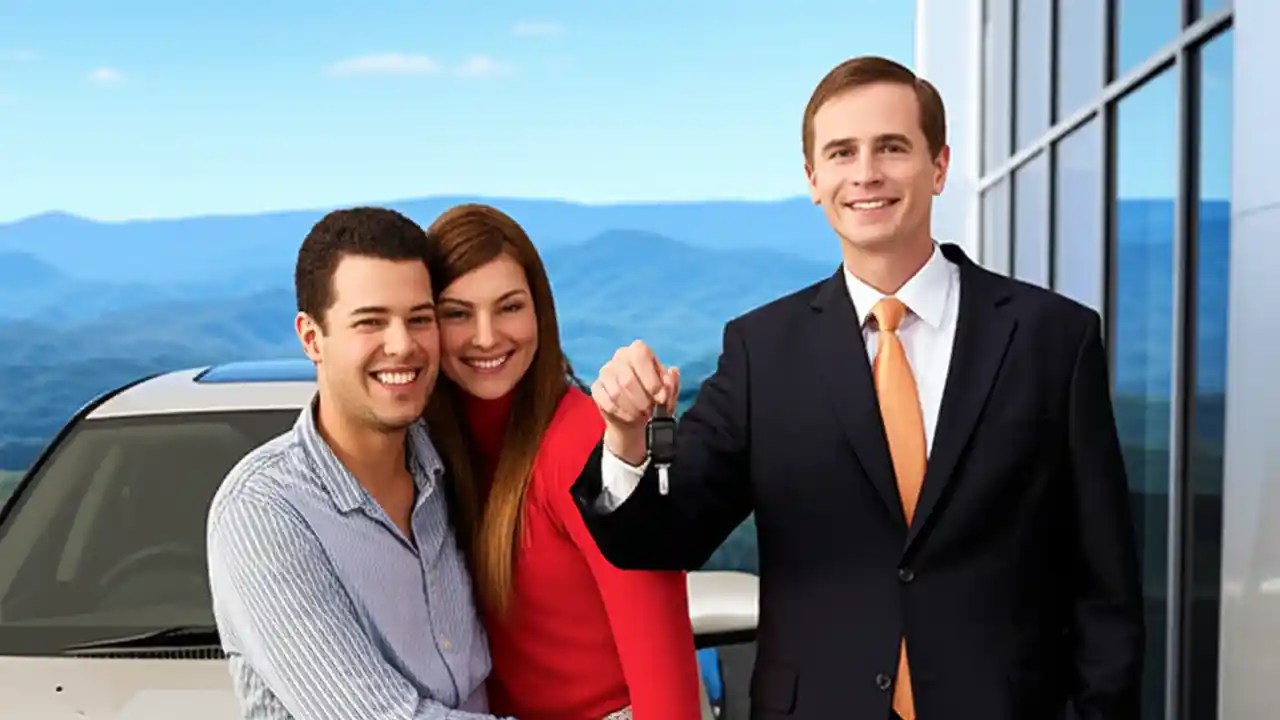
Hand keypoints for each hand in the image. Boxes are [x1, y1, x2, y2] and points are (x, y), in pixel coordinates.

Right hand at [591, 340, 679, 463]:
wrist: (635, 415)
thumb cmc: (653, 397)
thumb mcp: (668, 392)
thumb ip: (671, 383)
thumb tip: (672, 373)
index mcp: (638, 350)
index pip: (641, 356)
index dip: (652, 380)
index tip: (661, 398)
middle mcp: (620, 356)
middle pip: (628, 379)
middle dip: (642, 400)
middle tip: (650, 411)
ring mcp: (605, 372)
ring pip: (616, 392)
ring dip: (632, 408)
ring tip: (641, 414)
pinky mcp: (596, 388)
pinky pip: (606, 402)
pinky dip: (621, 413)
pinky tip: (630, 417)